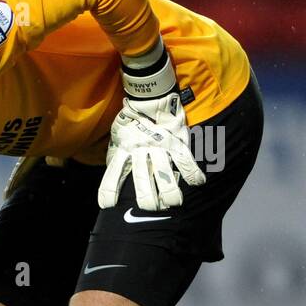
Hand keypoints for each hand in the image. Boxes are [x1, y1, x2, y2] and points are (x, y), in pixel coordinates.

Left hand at [98, 91, 203, 209]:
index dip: (109, 190)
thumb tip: (114, 170)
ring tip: (173, 204)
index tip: (106, 205)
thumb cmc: (132, 120)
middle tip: (151, 209)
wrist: (149, 96)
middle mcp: (140, 149)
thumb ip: (117, 154)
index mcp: (123, 148)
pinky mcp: (174, 139)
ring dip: (169, 190)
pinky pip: (185, 157)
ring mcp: (158, 145)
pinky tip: (198, 183)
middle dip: (146, 197)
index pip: (113, 173)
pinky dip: (192, 170)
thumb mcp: (118, 136)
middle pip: (142, 178)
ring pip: (163, 171)